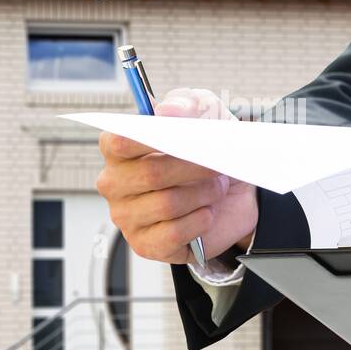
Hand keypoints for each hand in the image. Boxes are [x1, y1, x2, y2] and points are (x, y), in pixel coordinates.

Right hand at [95, 88, 257, 263]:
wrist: (234, 193)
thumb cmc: (208, 148)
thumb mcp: (206, 114)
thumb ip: (187, 105)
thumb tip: (166, 112)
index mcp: (119, 149)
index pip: (118, 141)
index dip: (148, 138)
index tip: (178, 135)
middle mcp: (115, 183)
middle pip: (151, 173)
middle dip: (193, 168)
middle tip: (216, 164)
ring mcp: (127, 217)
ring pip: (167, 204)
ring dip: (203, 194)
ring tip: (215, 188)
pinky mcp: (146, 245)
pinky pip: (173, 233)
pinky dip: (198, 221)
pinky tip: (206, 213)